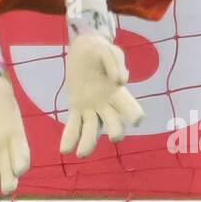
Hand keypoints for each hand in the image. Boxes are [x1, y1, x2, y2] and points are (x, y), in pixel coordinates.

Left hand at [58, 32, 144, 157]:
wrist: (83, 48)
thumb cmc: (101, 49)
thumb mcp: (108, 51)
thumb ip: (115, 63)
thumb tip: (120, 81)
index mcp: (119, 93)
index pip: (131, 108)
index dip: (135, 114)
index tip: (135, 120)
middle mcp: (108, 105)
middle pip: (115, 124)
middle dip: (116, 131)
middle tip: (115, 136)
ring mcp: (92, 108)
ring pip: (92, 130)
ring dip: (88, 143)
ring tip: (80, 154)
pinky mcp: (77, 107)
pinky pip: (74, 125)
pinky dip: (70, 137)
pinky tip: (65, 150)